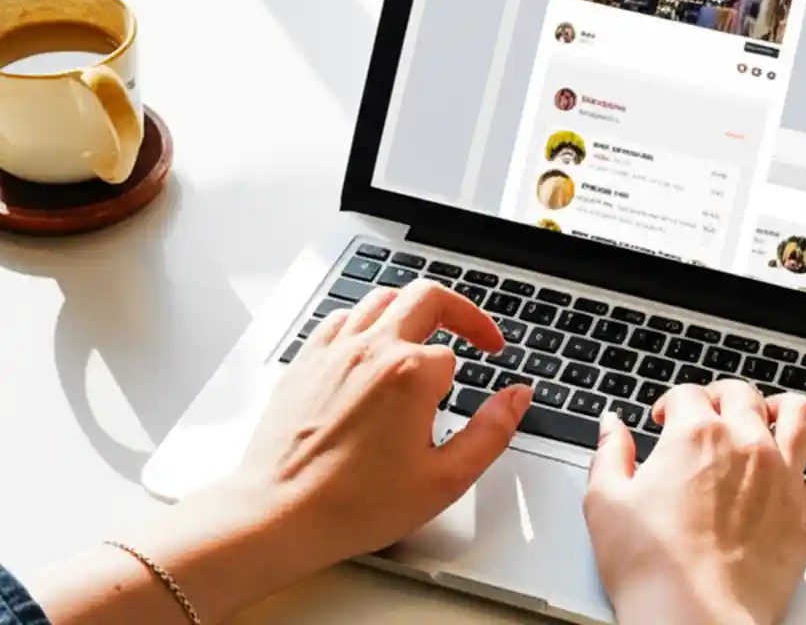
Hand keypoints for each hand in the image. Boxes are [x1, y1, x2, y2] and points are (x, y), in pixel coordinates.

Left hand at [235, 279, 533, 565]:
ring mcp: (333, 352)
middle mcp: (372, 350)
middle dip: (460, 311)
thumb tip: (517, 397)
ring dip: (413, 309)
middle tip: (477, 333)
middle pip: (426, 297)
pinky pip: (341, 318)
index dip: (474, 369)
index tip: (482, 383)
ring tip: (428, 332)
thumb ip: (492, 432)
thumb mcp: (446, 479)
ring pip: (382, 299)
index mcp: (410, 374)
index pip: (455, 354)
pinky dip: (366, 321)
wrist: (280, 516)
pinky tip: (372, 346)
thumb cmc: (356, 505)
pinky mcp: (305, 362)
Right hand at [583, 380, 805, 624]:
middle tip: (710, 416)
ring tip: (770, 419)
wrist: (692, 619)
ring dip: (785, 409)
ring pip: (802, 415)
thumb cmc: (650, 567)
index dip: (672, 403)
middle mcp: (745, 445)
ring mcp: (783, 477)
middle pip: (743, 394)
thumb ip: (610, 453)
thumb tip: (611, 426)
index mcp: (695, 435)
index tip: (665, 421)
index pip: (688, 393)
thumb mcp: (605, 501)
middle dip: (721, 398)